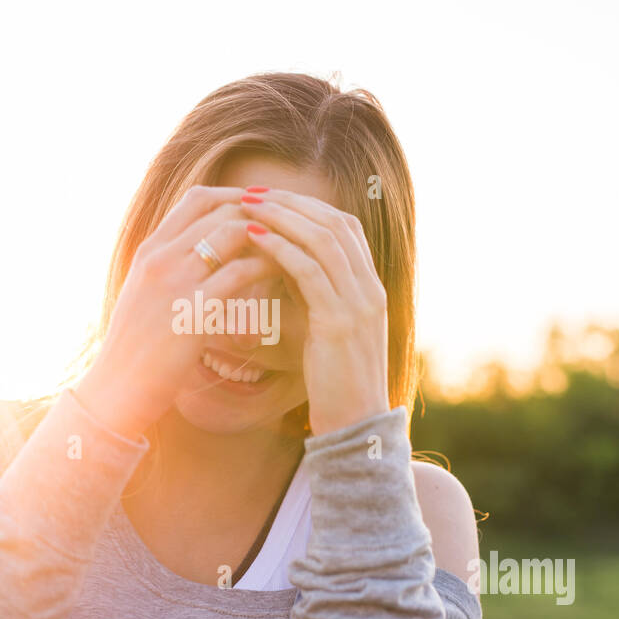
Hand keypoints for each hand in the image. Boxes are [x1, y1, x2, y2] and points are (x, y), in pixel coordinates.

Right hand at [75, 186, 282, 439]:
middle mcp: (160, 258)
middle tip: (288, 224)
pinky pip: (239, 274)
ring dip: (266, 235)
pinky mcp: (192, 310)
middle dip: (258, 212)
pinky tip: (285, 274)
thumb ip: (166, 271)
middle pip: (218, 210)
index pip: (195, 200)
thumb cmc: (133, 350)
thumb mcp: (143, 297)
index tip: (260, 207)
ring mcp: (175, 281)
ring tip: (291, 245)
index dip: (233, 197)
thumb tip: (197, 258)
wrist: (116, 389)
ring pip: (231, 233)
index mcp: (149, 251)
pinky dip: (266, 267)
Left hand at [240, 190, 390, 436]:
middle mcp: (371, 289)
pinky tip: (253, 237)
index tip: (271, 198)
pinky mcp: (340, 322)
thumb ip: (312, 295)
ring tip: (247, 206)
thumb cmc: (333, 383)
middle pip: (334, 224)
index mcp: (371, 288)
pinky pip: (310, 271)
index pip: (345, 228)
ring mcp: (360, 303)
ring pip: (323, 240)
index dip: (308, 207)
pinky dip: (280, 247)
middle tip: (253, 193)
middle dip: (292, 204)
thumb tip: (279, 264)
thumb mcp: (325, 329)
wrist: (354, 426)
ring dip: (282, 217)